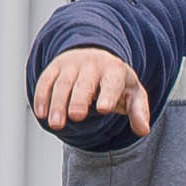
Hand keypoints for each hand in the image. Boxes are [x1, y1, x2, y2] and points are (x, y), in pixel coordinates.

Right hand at [33, 47, 152, 137]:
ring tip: (56, 125)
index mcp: (114, 70)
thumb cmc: (117, 81)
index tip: (103, 109)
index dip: (107, 95)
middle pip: (84, 83)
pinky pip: (46, 81)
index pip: (111, 83)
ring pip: (62, 84)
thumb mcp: (133, 94)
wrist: (97, 55)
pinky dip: (42, 96)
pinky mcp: (55, 68)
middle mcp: (92, 65)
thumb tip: (143, 130)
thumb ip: (139, 111)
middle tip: (76, 117)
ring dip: (58, 104)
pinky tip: (41, 113)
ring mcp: (71, 65)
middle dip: (79, 100)